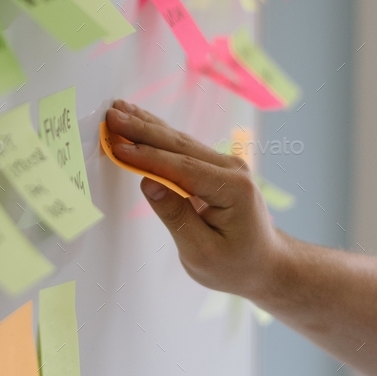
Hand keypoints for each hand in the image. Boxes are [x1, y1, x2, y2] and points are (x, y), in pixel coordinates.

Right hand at [106, 100, 283, 300]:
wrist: (265, 264)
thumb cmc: (235, 265)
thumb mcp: (201, 251)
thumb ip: (175, 216)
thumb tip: (148, 183)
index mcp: (232, 189)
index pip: (181, 168)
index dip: (147, 156)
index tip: (117, 147)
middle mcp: (231, 169)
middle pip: (179, 146)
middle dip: (142, 129)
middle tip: (112, 116)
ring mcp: (225, 165)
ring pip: (179, 141)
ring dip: (147, 126)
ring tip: (119, 110)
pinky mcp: (216, 167)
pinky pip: (183, 149)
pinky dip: (158, 136)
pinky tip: (141, 121)